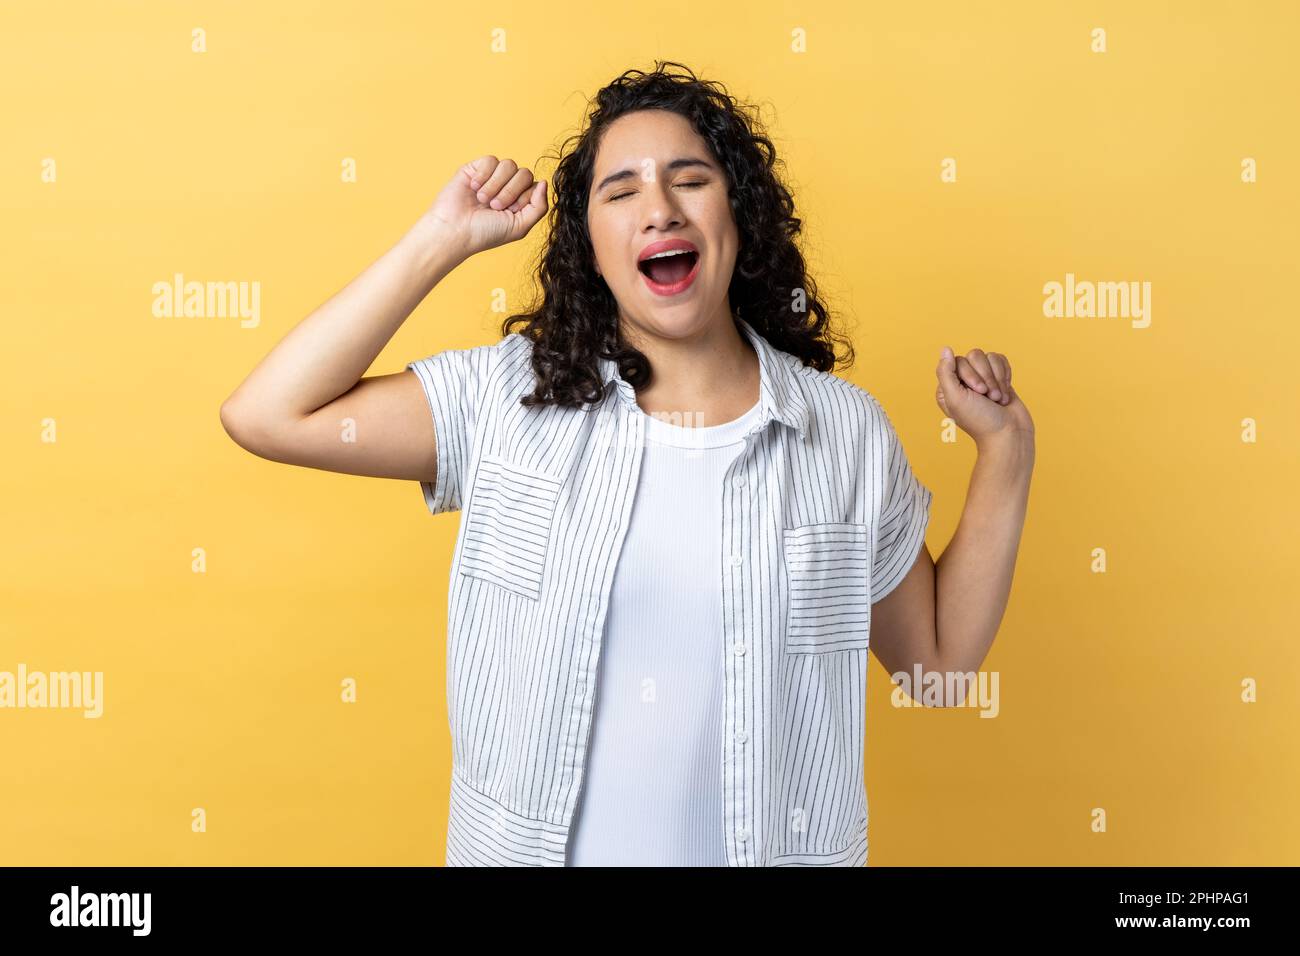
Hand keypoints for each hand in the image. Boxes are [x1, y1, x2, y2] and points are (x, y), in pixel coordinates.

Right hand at [426, 155, 548, 256]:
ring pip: (508, 164)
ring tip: (483, 200)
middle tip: (494, 206)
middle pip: (524, 173)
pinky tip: (474, 188)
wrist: (456, 230)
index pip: (535, 185)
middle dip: (511, 191)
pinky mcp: (475, 169)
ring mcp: (491, 177)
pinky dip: (483, 176)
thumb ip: (539, 207)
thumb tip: (544, 182)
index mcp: (519, 201)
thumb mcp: (520, 226)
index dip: (525, 196)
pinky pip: (490, 160)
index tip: (510, 210)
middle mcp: (507, 187)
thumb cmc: (486, 233)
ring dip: (496, 185)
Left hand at [935, 346, 1033, 445]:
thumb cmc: (981, 421)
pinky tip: (1005, 391)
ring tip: (998, 399)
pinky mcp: (998, 377)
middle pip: (974, 356)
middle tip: (990, 398)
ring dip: (997, 379)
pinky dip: (1005, 376)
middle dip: (986, 378)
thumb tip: (945, 348)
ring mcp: (981, 378)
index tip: (978, 393)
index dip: (971, 374)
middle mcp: (962, 381)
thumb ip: (945, 372)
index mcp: (947, 386)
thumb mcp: (956, 398)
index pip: (957, 361)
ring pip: (989, 357)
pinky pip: (1000, 360)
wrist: (1010, 433)